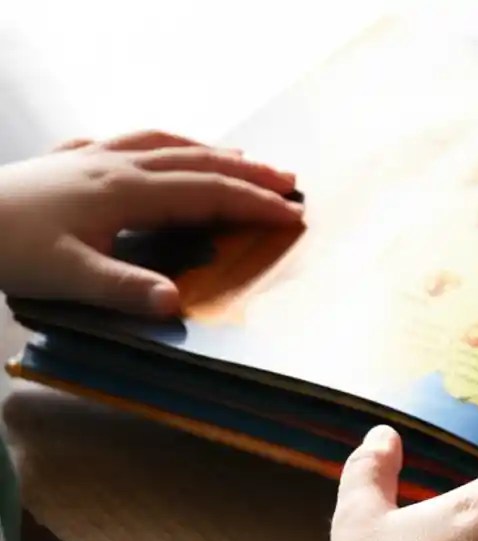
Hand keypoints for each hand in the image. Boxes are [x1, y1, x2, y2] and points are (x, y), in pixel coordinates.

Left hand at [0, 130, 302, 315]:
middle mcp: (115, 166)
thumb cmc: (7, 249)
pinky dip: (154, 145)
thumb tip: (177, 304)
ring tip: (238, 158)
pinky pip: (123, 144)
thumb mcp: (68, 277)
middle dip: (246, 172)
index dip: (253, 204)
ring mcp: (90, 159)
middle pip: (195, 161)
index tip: (293, 215)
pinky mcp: (64, 162)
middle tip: (288, 180)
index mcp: (126, 192)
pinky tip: (151, 152)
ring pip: (162, 144)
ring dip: (207, 150)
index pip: (207, 193)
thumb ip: (124, 289)